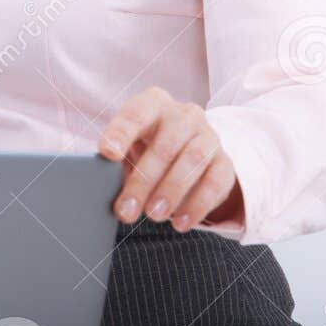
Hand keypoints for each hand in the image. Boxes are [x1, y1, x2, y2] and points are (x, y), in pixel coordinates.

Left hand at [97, 86, 242, 232]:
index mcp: (154, 103)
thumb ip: (118, 160)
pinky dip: (198, 204)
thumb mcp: (130, 148)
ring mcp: (208, 136)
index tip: (107, 153)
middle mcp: (184, 115)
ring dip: (171, 191)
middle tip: (127, 209)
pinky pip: (215, 182)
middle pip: (165, 145)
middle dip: (144, 181)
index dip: (121, 132)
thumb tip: (100, 184)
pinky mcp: (225, 161)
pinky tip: (181, 222)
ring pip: (193, 160)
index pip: (137, 113)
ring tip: (154, 215)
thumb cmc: (147, 148)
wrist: (188, 153)